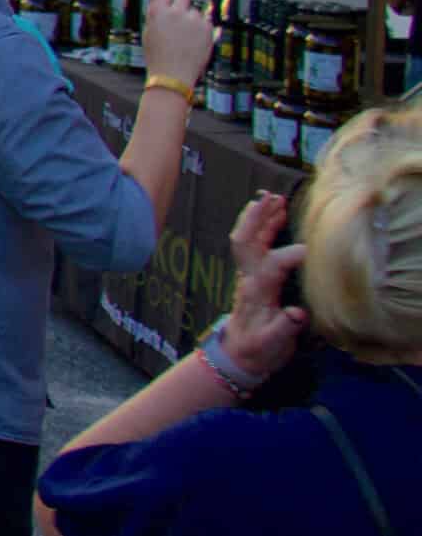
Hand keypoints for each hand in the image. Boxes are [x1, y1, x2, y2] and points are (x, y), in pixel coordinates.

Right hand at [141, 0, 215, 85]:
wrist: (173, 76)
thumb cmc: (158, 56)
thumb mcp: (148, 31)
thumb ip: (154, 12)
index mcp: (158, 12)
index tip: (169, 1)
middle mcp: (176, 12)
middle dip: (181, 7)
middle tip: (178, 21)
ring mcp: (193, 20)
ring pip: (195, 11)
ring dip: (191, 19)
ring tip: (186, 37)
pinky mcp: (206, 28)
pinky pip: (205, 21)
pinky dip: (201, 28)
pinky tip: (194, 41)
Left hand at [222, 191, 308, 379]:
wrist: (239, 354)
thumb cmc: (258, 349)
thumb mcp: (272, 344)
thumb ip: (283, 328)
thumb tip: (296, 313)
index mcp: (257, 292)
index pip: (273, 265)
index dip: (292, 256)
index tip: (313, 251)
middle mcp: (250, 277)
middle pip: (247, 241)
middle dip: (258, 219)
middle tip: (272, 198)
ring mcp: (249, 274)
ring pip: (249, 239)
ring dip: (260, 217)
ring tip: (275, 197)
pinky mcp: (253, 274)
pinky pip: (254, 244)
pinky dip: (262, 226)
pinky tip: (275, 214)